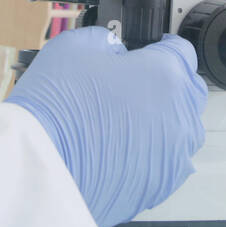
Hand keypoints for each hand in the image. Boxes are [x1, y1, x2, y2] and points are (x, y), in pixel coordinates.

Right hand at [7, 27, 206, 226]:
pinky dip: (151, 154)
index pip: (181, 50)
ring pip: (181, 130)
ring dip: (163, 120)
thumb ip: (106, 40)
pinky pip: (166, 163)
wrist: (38, 166)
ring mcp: (173, 155)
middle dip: (166, 83)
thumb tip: (113, 49)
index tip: (150, 50)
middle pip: (187, 90)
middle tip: (134, 85)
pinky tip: (122, 149)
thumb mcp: (75, 46)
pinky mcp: (159, 186)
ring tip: (126, 120)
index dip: (161, 47)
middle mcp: (179, 115)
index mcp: (166, 75)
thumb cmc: (56, 109)